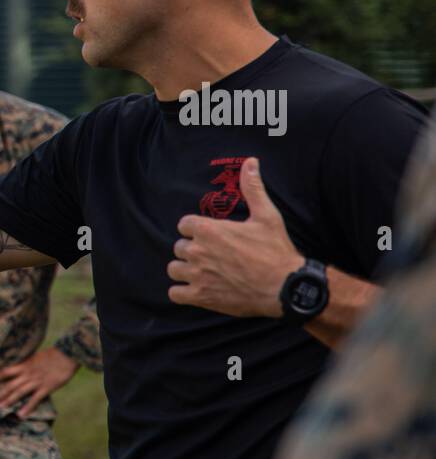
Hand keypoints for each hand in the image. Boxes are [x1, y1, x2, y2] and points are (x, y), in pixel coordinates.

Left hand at [0, 346, 76, 415]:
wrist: (67, 354)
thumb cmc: (53, 356)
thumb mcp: (36, 358)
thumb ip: (28, 365)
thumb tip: (21, 369)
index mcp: (24, 365)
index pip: (5, 372)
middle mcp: (27, 374)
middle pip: (9, 385)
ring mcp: (36, 381)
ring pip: (19, 392)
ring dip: (8, 401)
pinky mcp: (46, 387)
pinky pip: (35, 399)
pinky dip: (28, 407)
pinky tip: (21, 415)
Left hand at [168, 157, 302, 317]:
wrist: (284, 286)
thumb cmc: (275, 250)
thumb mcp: (266, 215)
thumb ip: (253, 188)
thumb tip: (250, 162)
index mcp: (208, 230)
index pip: (184, 225)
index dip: (195, 229)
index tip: (209, 235)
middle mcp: (197, 251)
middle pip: (179, 247)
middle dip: (192, 250)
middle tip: (211, 255)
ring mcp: (197, 275)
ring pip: (174, 269)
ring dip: (184, 270)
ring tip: (202, 272)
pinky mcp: (200, 296)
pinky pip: (175, 293)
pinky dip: (182, 292)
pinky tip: (196, 289)